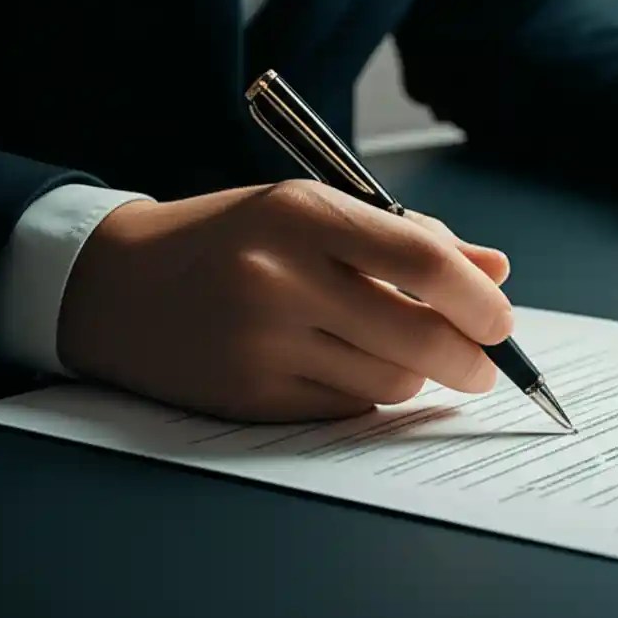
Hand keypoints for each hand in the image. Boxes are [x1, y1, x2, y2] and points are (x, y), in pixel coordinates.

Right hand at [57, 180, 513, 422]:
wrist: (117, 285)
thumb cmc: (233, 238)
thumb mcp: (313, 211)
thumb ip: (409, 239)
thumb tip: (496, 271)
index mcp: (303, 214)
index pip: (424, 260)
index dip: (479, 300)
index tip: (500, 320)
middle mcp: (280, 277)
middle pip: (420, 336)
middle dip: (471, 359)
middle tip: (484, 365)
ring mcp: (261, 342)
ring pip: (391, 380)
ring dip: (415, 374)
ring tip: (399, 352)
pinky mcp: (250, 396)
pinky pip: (347, 407)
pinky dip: (365, 393)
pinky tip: (343, 366)